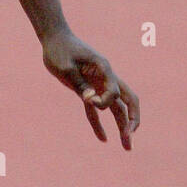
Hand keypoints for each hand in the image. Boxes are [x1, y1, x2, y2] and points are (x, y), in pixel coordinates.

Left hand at [41, 26, 139, 149]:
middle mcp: (106, 77)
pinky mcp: (88, 89)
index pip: (114, 92)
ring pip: (116, 108)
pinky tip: (103, 139)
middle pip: (128, 100)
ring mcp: (98, 84)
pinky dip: (99, 124)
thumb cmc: (59, 50)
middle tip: (130, 137)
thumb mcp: (65, 67)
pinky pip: (97, 110)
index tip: (88, 100)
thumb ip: (79, 84)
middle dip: (132, 120)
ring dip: (122, 126)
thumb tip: (90, 99)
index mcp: (104, 69)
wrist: (54, 39)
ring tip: (126, 147)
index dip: (104, 101)